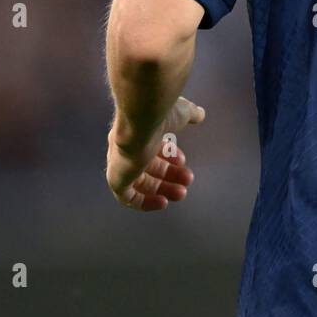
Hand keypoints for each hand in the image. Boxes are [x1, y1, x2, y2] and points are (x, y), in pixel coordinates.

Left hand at [106, 96, 205, 211]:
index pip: (151, 148)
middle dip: (170, 175)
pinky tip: (163, 203)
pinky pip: (128, 197)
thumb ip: (190, 114)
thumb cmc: (159, 114)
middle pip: (149, 167)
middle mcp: (126, 148)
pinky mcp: (116, 178)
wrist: (140, 118)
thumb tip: (200, 114)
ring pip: (141, 183)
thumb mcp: (181, 112)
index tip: (182, 160)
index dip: (168, 156)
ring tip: (182, 193)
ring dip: (163, 189)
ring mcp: (120, 164)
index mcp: (138, 132)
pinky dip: (145, 202)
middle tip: (188, 180)